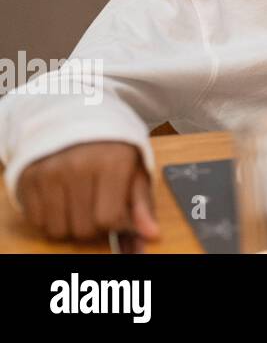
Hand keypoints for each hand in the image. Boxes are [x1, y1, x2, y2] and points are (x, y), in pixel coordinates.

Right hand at [16, 141, 158, 243]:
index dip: (114, 223)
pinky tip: (60, 199)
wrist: (79, 118)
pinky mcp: (28, 177)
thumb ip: (143, 203)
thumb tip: (151, 234)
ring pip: (58, 229)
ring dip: (70, 224)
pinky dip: (49, 218)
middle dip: (93, 226)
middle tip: (96, 206)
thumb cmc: (112, 148)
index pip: (109, 219)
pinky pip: (36, 220)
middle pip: (83, 228)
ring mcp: (50, 171)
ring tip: (79, 203)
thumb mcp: (135, 169)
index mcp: (112, 162)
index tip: (116, 213)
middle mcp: (78, 166)